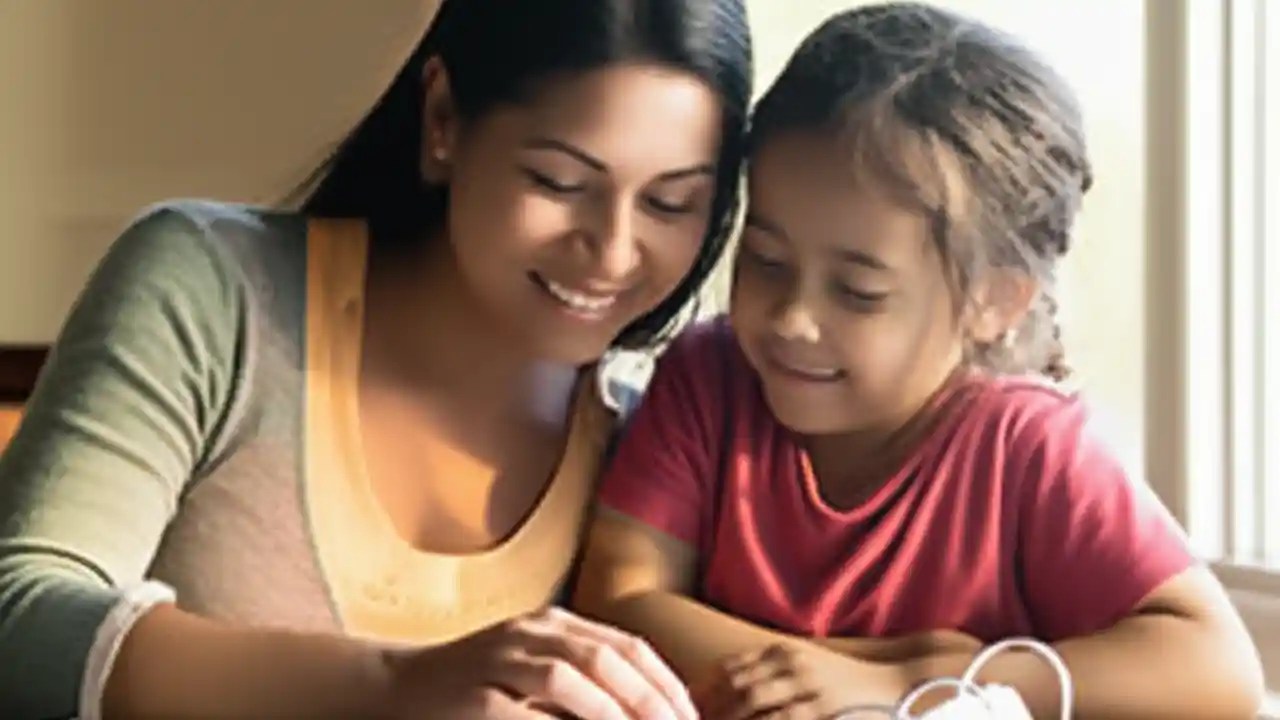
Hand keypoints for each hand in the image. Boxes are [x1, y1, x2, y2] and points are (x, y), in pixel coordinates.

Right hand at [384, 606, 697, 719]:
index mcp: (555, 624)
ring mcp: (499, 657)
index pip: (628, 647)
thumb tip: (650, 712)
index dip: (667, 684)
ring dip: (616, 710)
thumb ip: (585, 692)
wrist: (395, 690)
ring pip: (571, 674)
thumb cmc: (475, 692)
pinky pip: (526, 706)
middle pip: (609, 657)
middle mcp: (532, 631)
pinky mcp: (474, 694)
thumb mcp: (535, 679)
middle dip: (652, 699)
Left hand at [695, 644, 870, 719]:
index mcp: (782, 651)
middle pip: (736, 685)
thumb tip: (731, 687)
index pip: (730, 667)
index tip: (685, 706)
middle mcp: (792, 663)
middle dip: (709, 708)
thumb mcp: (804, 665)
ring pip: (753, 704)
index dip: (704, 688)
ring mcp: (808, 687)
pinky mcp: (822, 710)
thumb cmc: (842, 679)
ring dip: (728, 718)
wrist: (892, 682)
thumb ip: (770, 673)